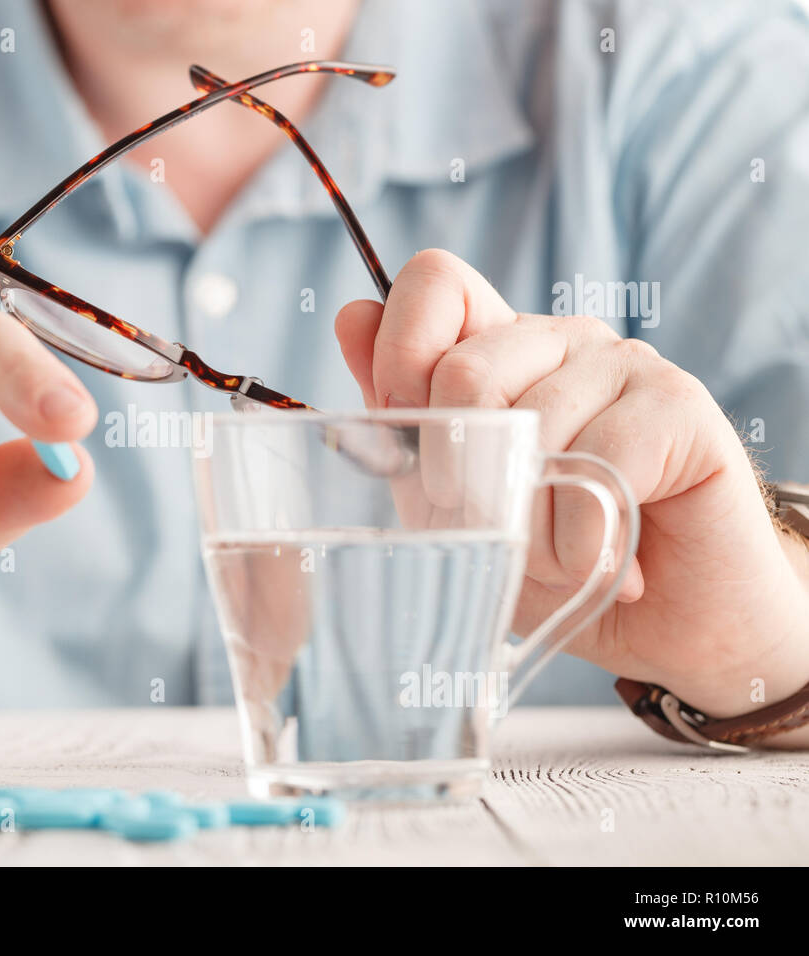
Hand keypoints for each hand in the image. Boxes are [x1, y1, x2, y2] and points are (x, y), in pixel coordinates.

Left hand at [335, 250, 808, 718]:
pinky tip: (607, 564)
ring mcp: (624, 363)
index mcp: (498, 350)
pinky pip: (597, 459)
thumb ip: (403, 418)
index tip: (416, 446)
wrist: (665, 631)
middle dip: (463, 483)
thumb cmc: (552, 563)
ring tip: (560, 564)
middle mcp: (560, 339)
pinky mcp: (680, 405)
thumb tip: (350, 315)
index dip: (401, 355)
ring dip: (530, 532)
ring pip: (529, 427)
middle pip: (464, 371)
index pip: (435, 281)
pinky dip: (583, 538)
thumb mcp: (453, 500)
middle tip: (500, 534)